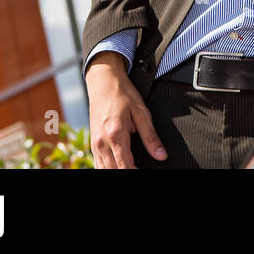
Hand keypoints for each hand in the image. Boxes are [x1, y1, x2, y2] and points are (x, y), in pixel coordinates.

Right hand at [86, 52, 165, 167]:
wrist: (103, 81)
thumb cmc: (122, 94)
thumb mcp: (142, 112)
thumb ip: (151, 136)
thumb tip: (161, 155)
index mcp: (116, 135)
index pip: (126, 166)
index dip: (136, 172)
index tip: (146, 172)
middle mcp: (102, 142)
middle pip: (113, 171)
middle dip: (127, 173)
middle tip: (140, 169)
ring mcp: (95, 143)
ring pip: (103, 169)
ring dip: (116, 171)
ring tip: (131, 168)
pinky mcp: (93, 142)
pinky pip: (97, 163)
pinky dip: (107, 168)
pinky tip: (118, 166)